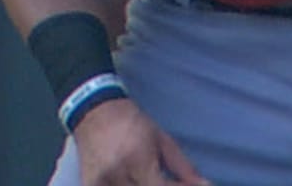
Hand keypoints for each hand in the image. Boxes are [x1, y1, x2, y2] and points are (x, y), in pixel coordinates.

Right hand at [75, 98, 209, 185]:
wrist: (96, 113)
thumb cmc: (135, 125)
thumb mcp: (163, 141)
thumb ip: (183, 167)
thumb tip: (204, 184)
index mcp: (137, 160)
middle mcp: (116, 174)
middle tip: (173, 182)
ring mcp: (99, 182)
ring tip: (152, 179)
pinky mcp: (88, 184)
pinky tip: (135, 182)